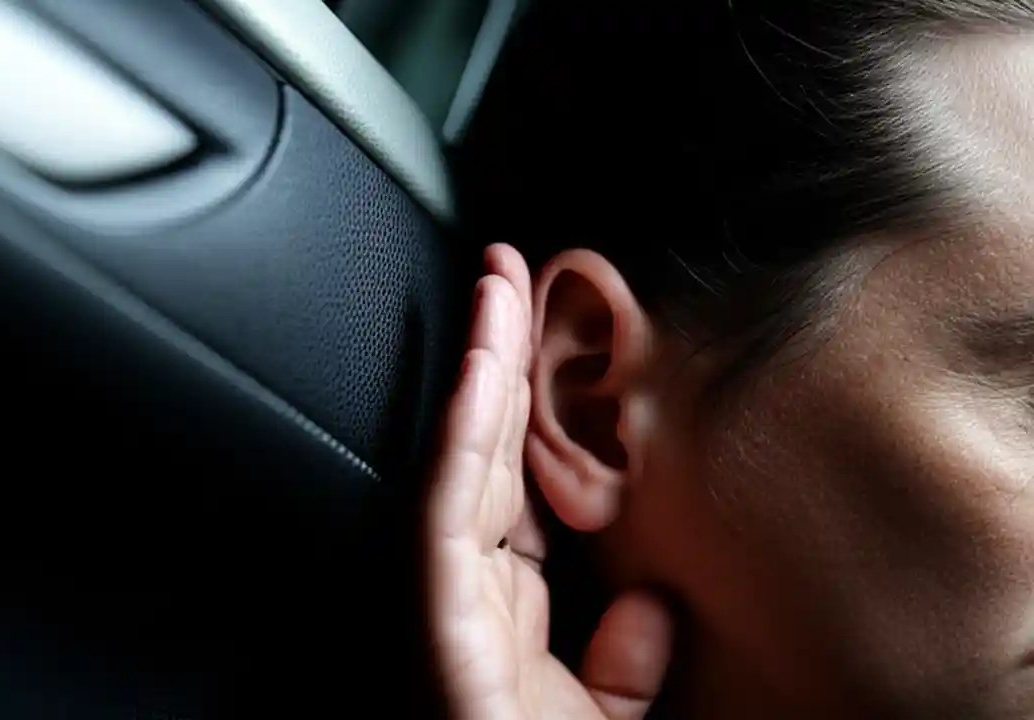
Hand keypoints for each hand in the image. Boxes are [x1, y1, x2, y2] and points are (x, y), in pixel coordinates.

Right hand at [426, 244, 672, 719]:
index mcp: (507, 605)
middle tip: (506, 272)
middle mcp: (470, 588)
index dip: (527, 402)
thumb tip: (649, 601)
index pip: (517, 480)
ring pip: (464, 458)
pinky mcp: (440, 610)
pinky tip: (482, 367)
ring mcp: (448, 594)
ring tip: (495, 284)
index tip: (543, 331)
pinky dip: (466, 432)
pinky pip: (452, 504)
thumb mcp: (607, 715)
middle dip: (495, 356)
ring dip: (480, 365)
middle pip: (486, 451)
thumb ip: (624, 658)